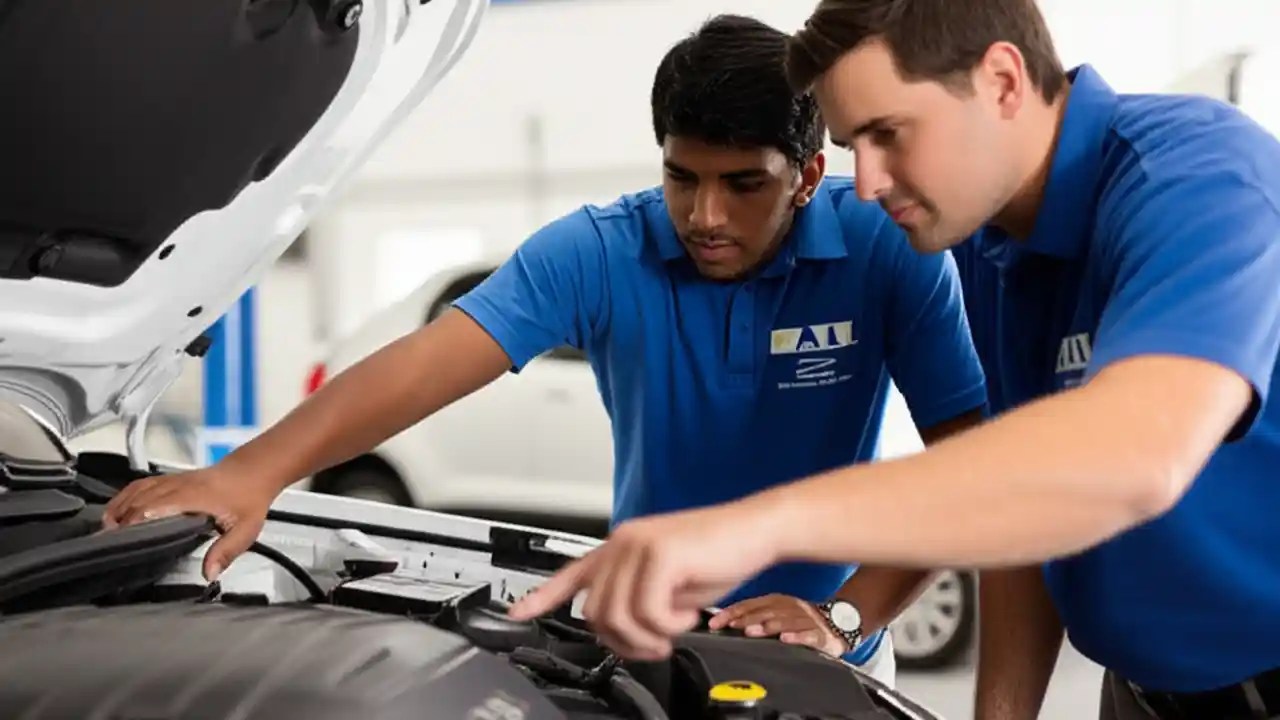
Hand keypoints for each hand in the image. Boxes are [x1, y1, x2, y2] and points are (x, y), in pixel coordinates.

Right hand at [102, 464, 273, 581]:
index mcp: (192, 498)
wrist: (255, 471)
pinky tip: (119, 508)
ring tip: (106, 529)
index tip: (120, 540)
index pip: (152, 508)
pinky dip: (126, 496)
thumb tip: (209, 573)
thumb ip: (226, 551)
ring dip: (119, 507)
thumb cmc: (249, 498)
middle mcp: (178, 486)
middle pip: (137, 500)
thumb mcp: (245, 529)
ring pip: (136, 490)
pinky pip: (142, 484)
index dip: (133, 523)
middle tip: (107, 543)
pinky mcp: (173, 479)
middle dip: (119, 520)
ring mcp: (173, 480)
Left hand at [507, 501, 783, 660]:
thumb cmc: (720, 556)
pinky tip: (688, 616)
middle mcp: (622, 542)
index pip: (572, 574)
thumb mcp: (671, 585)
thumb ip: (641, 601)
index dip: (543, 596)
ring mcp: (638, 545)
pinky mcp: (659, 553)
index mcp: (621, 547)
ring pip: (617, 616)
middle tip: (657, 643)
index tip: (518, 612)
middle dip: (625, 641)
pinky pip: (647, 611)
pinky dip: (669, 626)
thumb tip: (625, 633)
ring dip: (647, 637)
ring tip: (674, 631)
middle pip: (596, 612)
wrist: (756, 531)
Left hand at [708, 594, 847, 656]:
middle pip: (765, 612)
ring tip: (752, 631)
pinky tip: (786, 639)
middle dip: (746, 618)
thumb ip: (753, 614)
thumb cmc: (801, 618)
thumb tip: (725, 620)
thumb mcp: (777, 611)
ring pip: (784, 622)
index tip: (715, 621)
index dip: (732, 612)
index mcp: (777, 601)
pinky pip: (808, 635)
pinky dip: (797, 637)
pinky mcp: (820, 634)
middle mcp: (789, 608)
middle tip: (731, 625)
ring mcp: (805, 620)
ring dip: (768, 626)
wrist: (839, 623)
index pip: (750, 604)